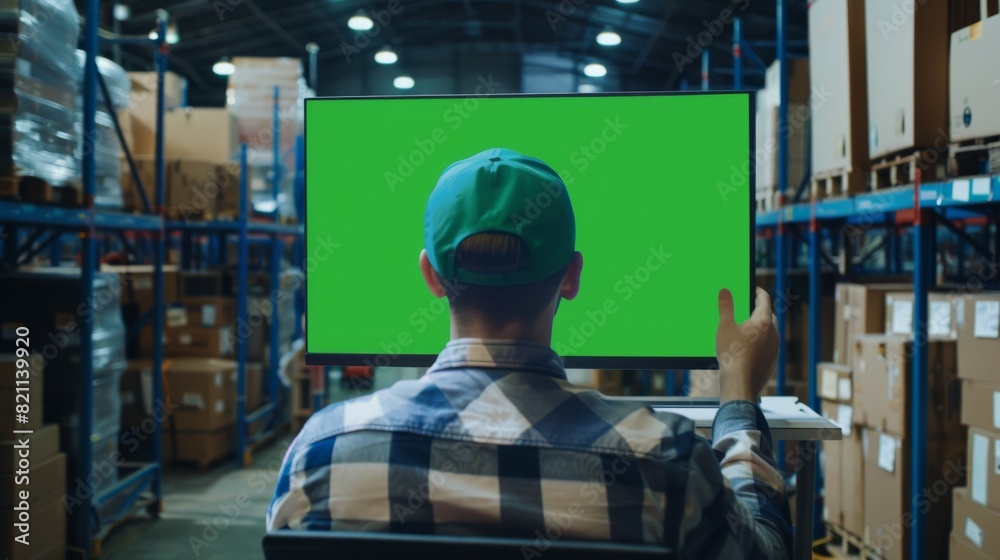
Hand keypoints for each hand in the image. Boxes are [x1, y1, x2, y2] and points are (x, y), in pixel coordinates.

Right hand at [715, 287, 778, 403]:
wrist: (740, 383)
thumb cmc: (732, 355)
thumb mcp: (724, 327)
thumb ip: (726, 307)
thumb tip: (725, 291)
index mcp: (763, 321)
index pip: (764, 300)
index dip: (759, 292)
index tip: (755, 289)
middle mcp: (773, 333)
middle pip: (769, 315)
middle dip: (760, 310)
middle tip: (748, 308)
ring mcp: (775, 348)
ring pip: (769, 332)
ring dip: (760, 327)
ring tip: (745, 329)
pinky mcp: (773, 360)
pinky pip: (768, 345)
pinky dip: (760, 342)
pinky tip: (747, 348)